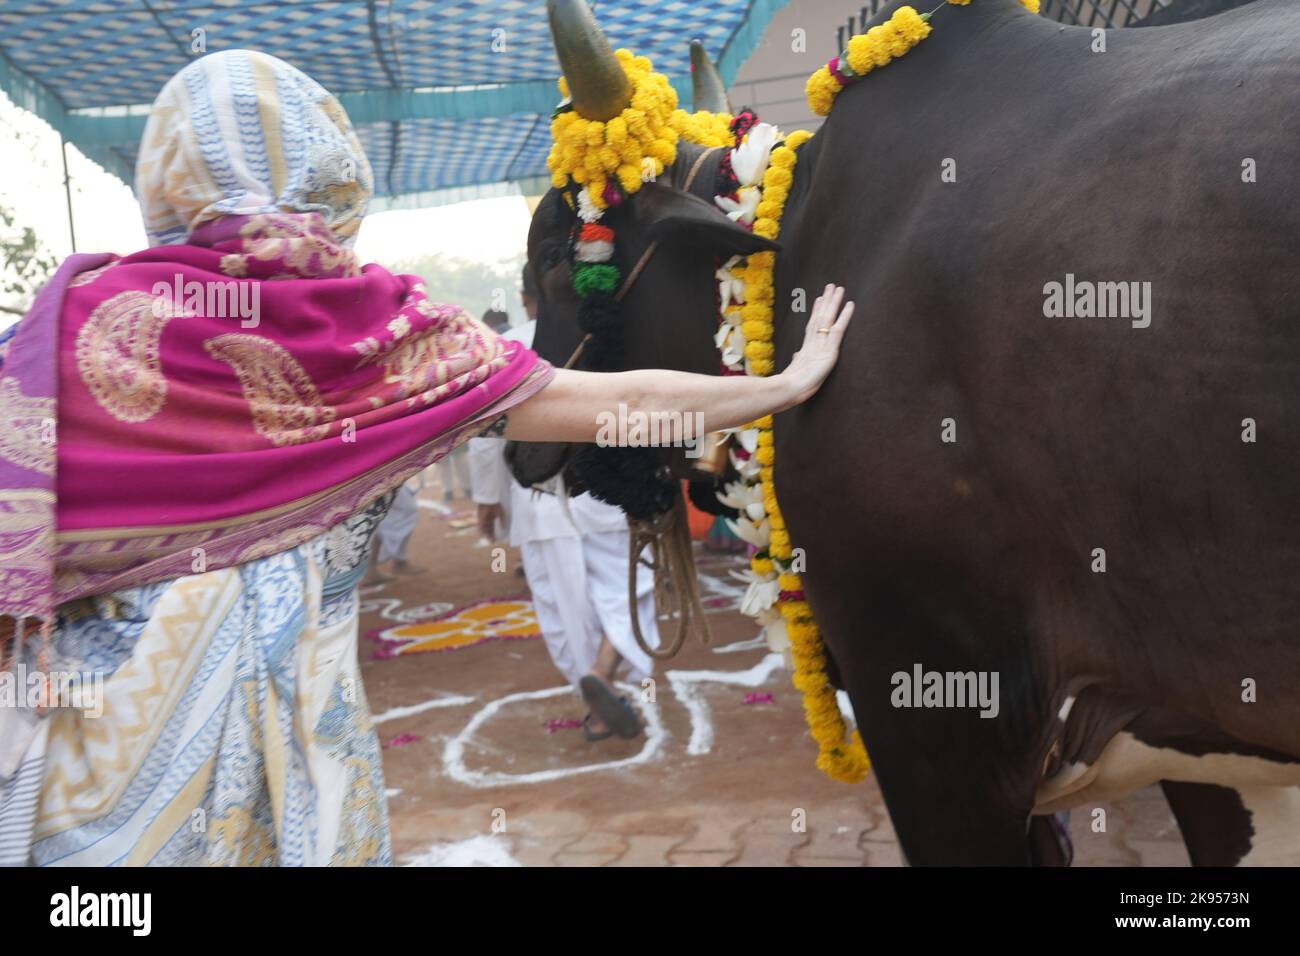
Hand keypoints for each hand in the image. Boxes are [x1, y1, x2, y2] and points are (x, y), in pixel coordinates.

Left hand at [477, 503, 502, 539]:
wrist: (490, 500)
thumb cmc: (496, 506)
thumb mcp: (501, 514)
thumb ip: (502, 521)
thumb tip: (504, 528)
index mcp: (492, 518)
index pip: (492, 528)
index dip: (493, 533)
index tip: (495, 539)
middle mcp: (487, 520)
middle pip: (488, 530)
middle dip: (490, 535)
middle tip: (492, 541)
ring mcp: (483, 519)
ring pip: (484, 529)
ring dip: (486, 534)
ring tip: (488, 540)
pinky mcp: (480, 518)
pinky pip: (480, 526)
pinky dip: (481, 530)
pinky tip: (483, 535)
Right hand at [781, 284, 854, 404]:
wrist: (789, 390)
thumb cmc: (790, 387)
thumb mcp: (795, 372)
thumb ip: (797, 362)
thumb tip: (795, 355)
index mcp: (805, 350)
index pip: (812, 327)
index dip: (816, 312)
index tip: (819, 299)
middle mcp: (813, 343)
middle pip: (820, 318)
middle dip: (826, 302)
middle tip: (830, 286)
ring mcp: (821, 345)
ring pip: (828, 319)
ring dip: (833, 302)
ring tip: (838, 288)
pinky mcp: (829, 350)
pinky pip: (838, 329)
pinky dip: (844, 316)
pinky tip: (850, 304)